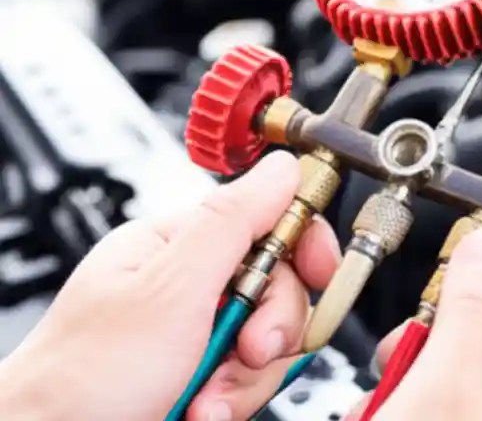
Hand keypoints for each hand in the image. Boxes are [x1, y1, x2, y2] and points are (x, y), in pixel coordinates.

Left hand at [0, 152, 339, 420]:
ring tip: (208, 395)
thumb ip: (231, 223)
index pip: (266, 218)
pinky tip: (203, 410)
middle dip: (271, 325)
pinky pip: (253, 381)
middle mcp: (189, 288)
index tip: (319, 270)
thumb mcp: (168, 290)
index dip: (302, 243)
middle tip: (248, 348)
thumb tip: (282, 168)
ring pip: (272, 339)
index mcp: (175, 246)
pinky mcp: (205, 378)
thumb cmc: (79, 378)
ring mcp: (198, 335)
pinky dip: (234, 402)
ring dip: (248, 376)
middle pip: (280, 286)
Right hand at [350, 227, 481, 420]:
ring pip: (443, 392)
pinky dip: (410, 419)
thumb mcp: (446, 383)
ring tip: (383, 419)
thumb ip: (468, 308)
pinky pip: (441, 418)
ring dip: (402, 402)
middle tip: (387, 401)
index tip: (403, 346)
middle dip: (413, 372)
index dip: (439, 322)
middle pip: (463, 352)